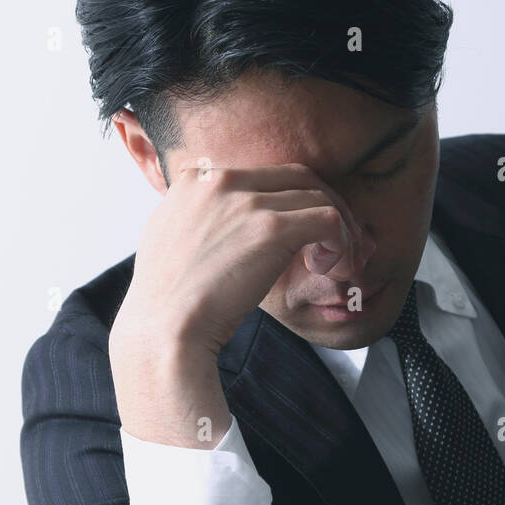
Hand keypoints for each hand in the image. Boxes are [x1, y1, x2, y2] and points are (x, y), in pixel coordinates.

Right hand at [109, 162, 371, 447]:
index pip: (262, 175)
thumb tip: (219, 230)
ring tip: (335, 264)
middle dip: (323, 205)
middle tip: (335, 242)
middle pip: (296, 177)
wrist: (164, 329)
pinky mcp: (271, 228)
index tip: (301, 231)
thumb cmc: (168, 304)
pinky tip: (331, 269)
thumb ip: (195, 223)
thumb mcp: (169, 244)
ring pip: (317, 197)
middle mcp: (220, 180)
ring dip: (336, 228)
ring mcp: (246, 202)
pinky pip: (327, 220)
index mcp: (195, 180)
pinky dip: (340, 243)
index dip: (290, 201)